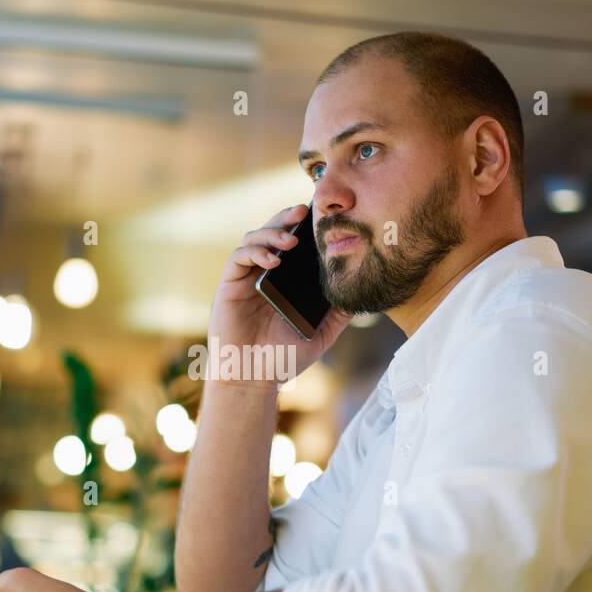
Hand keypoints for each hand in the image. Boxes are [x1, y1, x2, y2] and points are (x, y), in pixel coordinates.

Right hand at [209, 204, 352, 382]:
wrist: (252, 380)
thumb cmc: (282, 360)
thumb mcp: (321, 335)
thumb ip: (338, 315)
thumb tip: (362, 296)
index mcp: (282, 281)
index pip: (291, 243)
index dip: (301, 226)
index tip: (319, 217)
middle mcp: (262, 275)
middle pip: (271, 233)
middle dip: (286, 218)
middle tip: (304, 211)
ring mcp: (244, 279)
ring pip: (253, 239)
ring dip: (271, 233)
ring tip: (291, 240)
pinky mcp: (228, 286)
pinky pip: (239, 258)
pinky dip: (256, 252)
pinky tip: (273, 260)